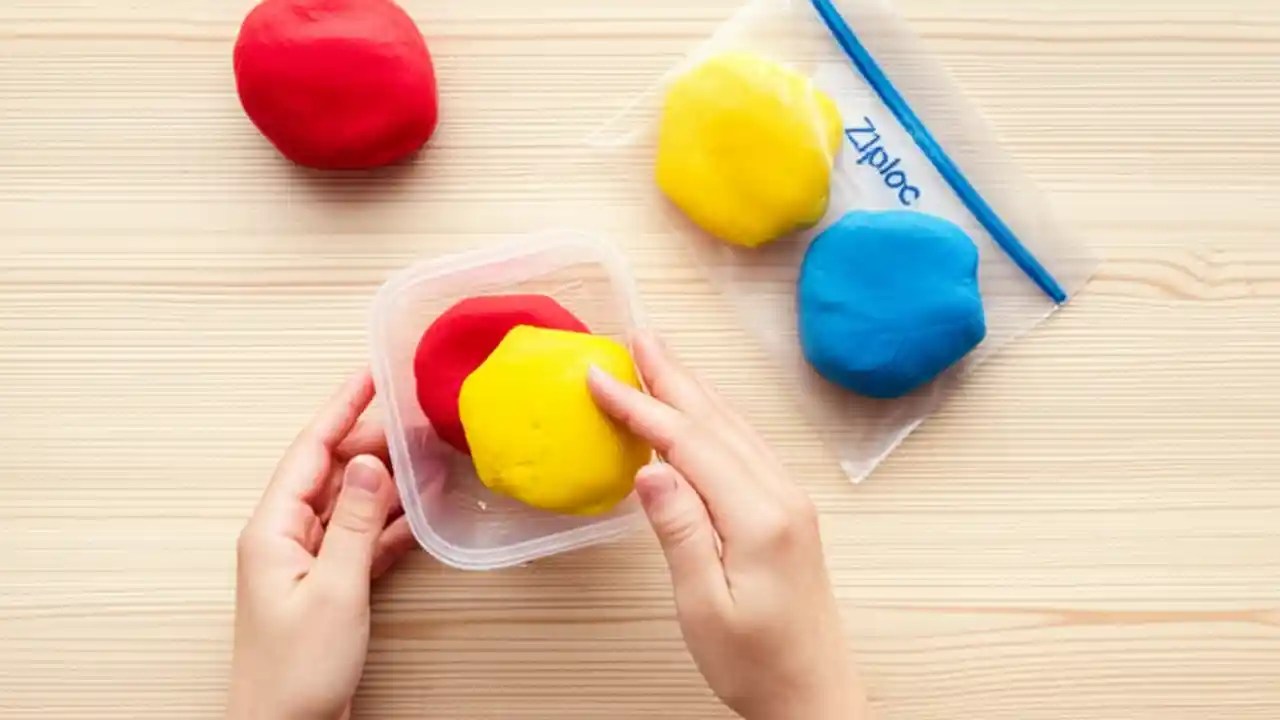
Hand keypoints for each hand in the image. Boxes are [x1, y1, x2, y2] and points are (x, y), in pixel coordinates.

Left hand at [228, 370, 417, 719]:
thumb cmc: (296, 671)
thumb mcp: (335, 589)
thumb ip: (356, 522)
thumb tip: (371, 463)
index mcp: (272, 528)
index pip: (310, 450)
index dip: (341, 408)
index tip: (369, 374)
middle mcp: (286, 537)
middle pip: (333, 472)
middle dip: (374, 443)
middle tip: (418, 419)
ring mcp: (308, 562)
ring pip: (352, 504)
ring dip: (388, 483)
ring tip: (429, 457)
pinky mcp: (330, 587)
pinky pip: (363, 540)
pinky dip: (392, 525)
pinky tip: (422, 513)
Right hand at [589, 332, 868, 719]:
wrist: (814, 697)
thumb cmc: (757, 665)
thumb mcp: (704, 606)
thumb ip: (680, 532)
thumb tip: (650, 471)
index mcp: (758, 517)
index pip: (688, 444)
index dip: (640, 406)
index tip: (599, 375)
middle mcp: (781, 497)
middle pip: (715, 421)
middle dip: (671, 376)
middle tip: (636, 336)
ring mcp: (789, 501)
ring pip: (734, 429)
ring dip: (693, 391)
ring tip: (660, 360)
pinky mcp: (788, 513)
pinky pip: (745, 448)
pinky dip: (712, 421)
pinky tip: (696, 415)